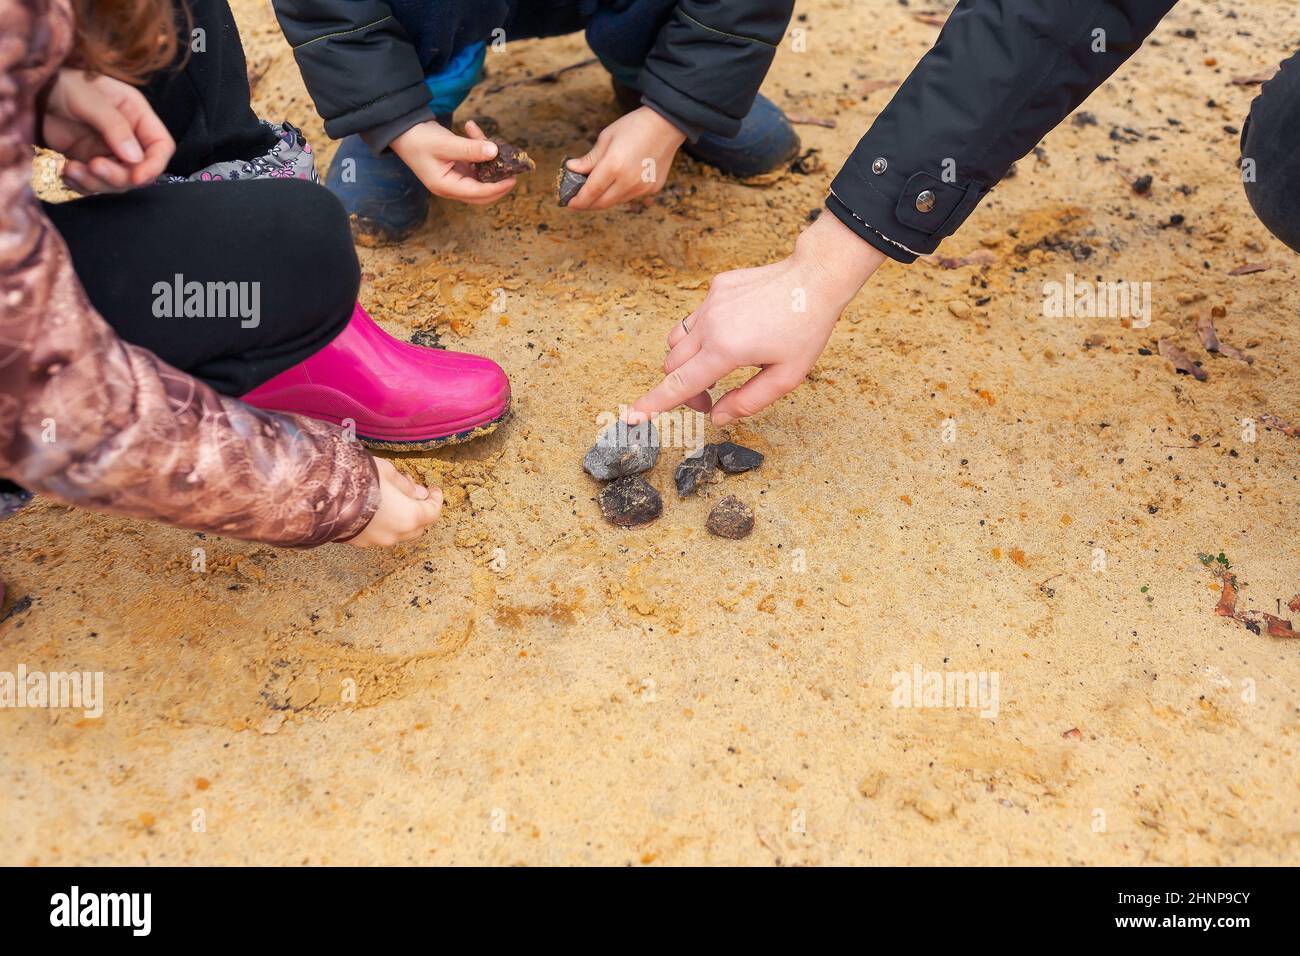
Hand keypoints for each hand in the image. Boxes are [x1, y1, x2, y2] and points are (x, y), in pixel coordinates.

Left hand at [41, 69, 173, 193]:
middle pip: (139, 171)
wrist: (29, 92)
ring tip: (70, 168)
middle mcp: (128, 137)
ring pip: (116, 183)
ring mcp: (108, 153)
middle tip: (94, 166)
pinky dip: (80, 184)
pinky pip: (94, 185)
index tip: (136, 176)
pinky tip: (64, 170)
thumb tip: (135, 158)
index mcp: (137, 115)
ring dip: (95, 182)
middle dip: (118, 176)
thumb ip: (114, 126)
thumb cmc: (60, 83)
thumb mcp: (89, 97)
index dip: (154, 165)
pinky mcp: (88, 164)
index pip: (161, 147)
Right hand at [346, 458, 443, 546]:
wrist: (320, 494)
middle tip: (414, 492)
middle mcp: (395, 534)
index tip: (434, 489)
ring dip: (401, 518)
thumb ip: (406, 485)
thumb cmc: (359, 479)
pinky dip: (384, 523)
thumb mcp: (388, 472)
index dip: (436, 499)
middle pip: (418, 526)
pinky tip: (376, 507)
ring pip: (398, 532)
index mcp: (408, 517)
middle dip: (420, 510)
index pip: (433, 512)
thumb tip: (417, 493)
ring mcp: (375, 541)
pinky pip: (379, 534)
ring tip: (392, 498)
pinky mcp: (358, 542)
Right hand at [390, 119, 514, 204]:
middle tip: (513, 168)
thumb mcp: (445, 144)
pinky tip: (470, 127)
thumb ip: (470, 149)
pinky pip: (474, 162)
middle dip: (498, 180)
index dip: (497, 187)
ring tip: (479, 132)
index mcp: (446, 186)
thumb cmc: (418, 139)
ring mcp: (455, 177)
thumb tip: (494, 151)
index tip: (512, 178)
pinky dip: (477, 147)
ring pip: (480, 174)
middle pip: (482, 192)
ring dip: (486, 156)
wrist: (402, 130)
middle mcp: (451, 186)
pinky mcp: (457, 167)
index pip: (477, 193)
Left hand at [564, 106, 686, 209]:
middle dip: (588, 204)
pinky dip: (620, 193)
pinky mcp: (652, 189)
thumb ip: (589, 159)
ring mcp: (642, 187)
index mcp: (614, 166)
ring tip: (596, 190)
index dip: (578, 200)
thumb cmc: (635, 127)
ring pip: (616, 201)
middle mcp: (628, 181)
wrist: (666, 125)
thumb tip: (572, 168)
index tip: (570, 203)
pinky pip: (631, 196)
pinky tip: (619, 181)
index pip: (591, 191)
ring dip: (604, 198)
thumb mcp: (606, 138)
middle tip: (579, 200)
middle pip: (602, 202)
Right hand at [629, 212, 886, 425]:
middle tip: (711, 397)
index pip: (679, 384)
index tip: (631, 416)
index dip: (653, 404)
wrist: (814, 278)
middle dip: (682, 388)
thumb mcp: (786, 377)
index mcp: (726, 350)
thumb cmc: (805, 329)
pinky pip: (696, 317)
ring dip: (687, 361)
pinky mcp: (715, 288)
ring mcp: (710, 303)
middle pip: (671, 366)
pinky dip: (704, 333)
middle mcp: (710, 325)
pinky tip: (736, 330)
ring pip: (677, 341)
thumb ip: (748, 401)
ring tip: (718, 365)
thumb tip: (716, 416)